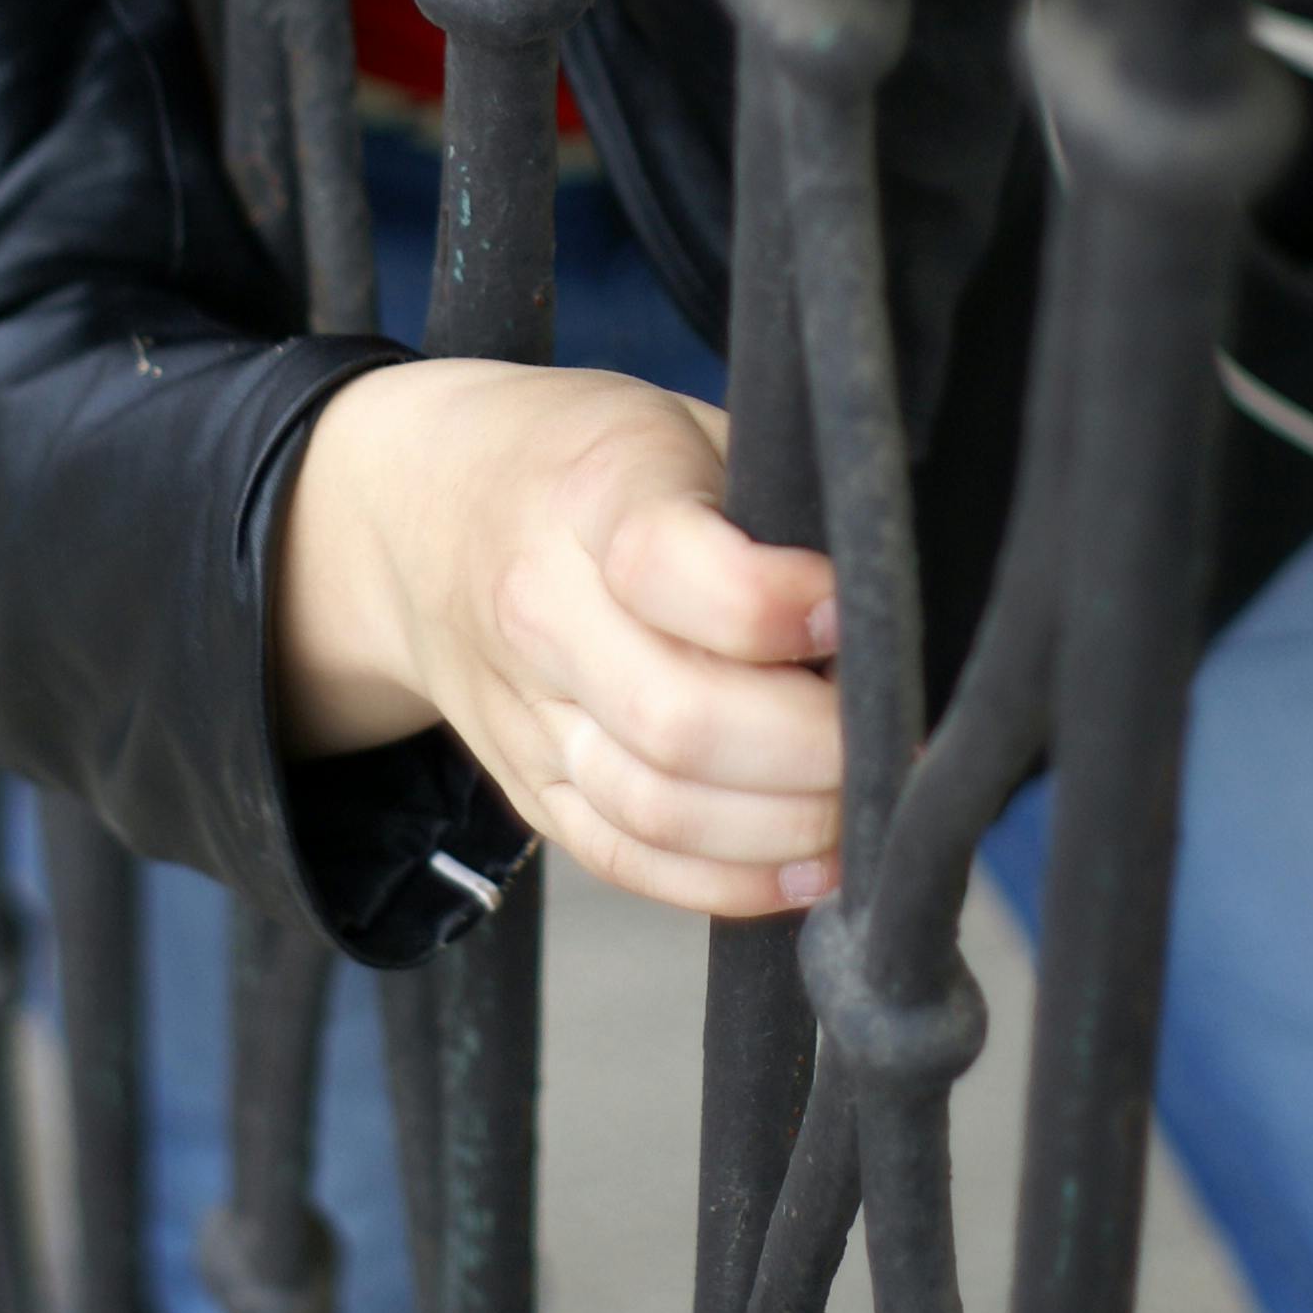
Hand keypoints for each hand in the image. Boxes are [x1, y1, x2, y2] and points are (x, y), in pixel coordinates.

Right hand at [276, 354, 841, 914]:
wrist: (417, 508)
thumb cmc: (586, 458)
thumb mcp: (677, 429)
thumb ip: (767, 504)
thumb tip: (892, 602)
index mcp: (587, 498)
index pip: (677, 572)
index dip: (786, 607)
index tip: (859, 612)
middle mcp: (539, 614)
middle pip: (678, 719)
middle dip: (816, 750)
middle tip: (894, 738)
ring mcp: (524, 714)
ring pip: (656, 809)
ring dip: (785, 829)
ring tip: (865, 811)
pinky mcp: (527, 786)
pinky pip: (624, 860)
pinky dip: (725, 883)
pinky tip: (805, 869)